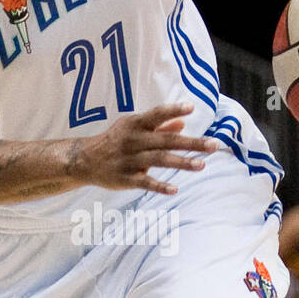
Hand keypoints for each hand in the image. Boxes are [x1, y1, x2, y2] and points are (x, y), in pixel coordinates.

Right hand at [69, 103, 219, 196]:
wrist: (84, 160)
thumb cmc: (115, 141)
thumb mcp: (133, 129)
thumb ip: (159, 126)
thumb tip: (183, 123)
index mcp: (135, 124)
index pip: (156, 114)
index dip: (173, 110)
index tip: (191, 108)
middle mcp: (133, 139)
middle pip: (166, 140)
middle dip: (191, 143)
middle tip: (214, 145)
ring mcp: (129, 159)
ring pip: (159, 160)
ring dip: (182, 162)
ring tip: (202, 165)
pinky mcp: (125, 178)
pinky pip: (145, 182)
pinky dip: (159, 186)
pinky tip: (175, 189)